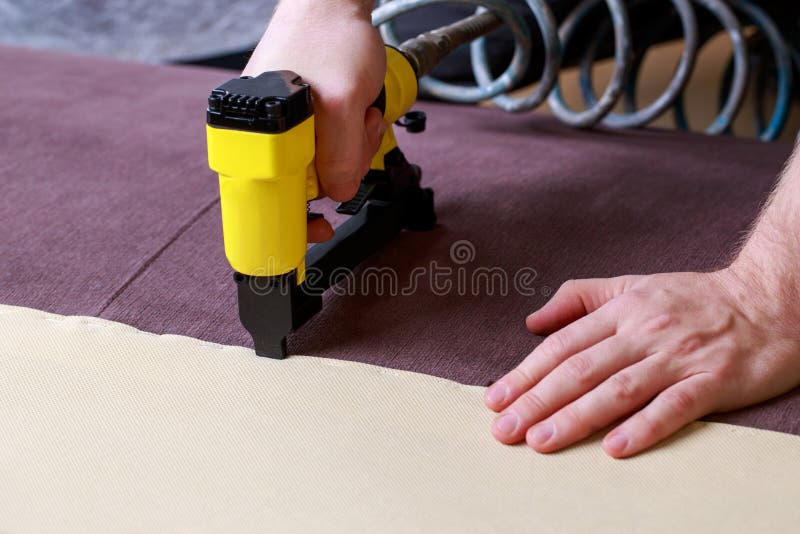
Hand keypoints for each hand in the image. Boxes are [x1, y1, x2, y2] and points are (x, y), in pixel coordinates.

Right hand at [243, 0, 387, 241]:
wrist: (332, 5)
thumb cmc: (330, 38)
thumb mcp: (342, 104)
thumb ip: (339, 157)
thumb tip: (335, 194)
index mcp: (255, 136)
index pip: (266, 201)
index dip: (293, 221)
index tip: (317, 232)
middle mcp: (263, 136)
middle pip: (304, 186)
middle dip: (341, 169)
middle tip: (357, 136)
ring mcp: (283, 130)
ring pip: (322, 169)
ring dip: (352, 150)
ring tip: (359, 115)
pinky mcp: (301, 123)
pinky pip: (328, 149)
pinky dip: (350, 138)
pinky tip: (357, 112)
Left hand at [484, 266, 799, 457]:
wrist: (768, 300)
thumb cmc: (692, 298)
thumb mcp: (632, 285)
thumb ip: (579, 298)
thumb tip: (533, 321)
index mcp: (622, 310)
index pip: (562, 344)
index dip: (526, 373)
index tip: (495, 399)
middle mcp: (644, 332)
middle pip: (581, 369)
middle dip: (538, 401)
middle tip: (505, 430)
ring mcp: (678, 357)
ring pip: (618, 389)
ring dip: (576, 417)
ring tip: (541, 442)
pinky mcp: (713, 381)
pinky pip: (674, 407)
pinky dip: (644, 427)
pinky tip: (614, 446)